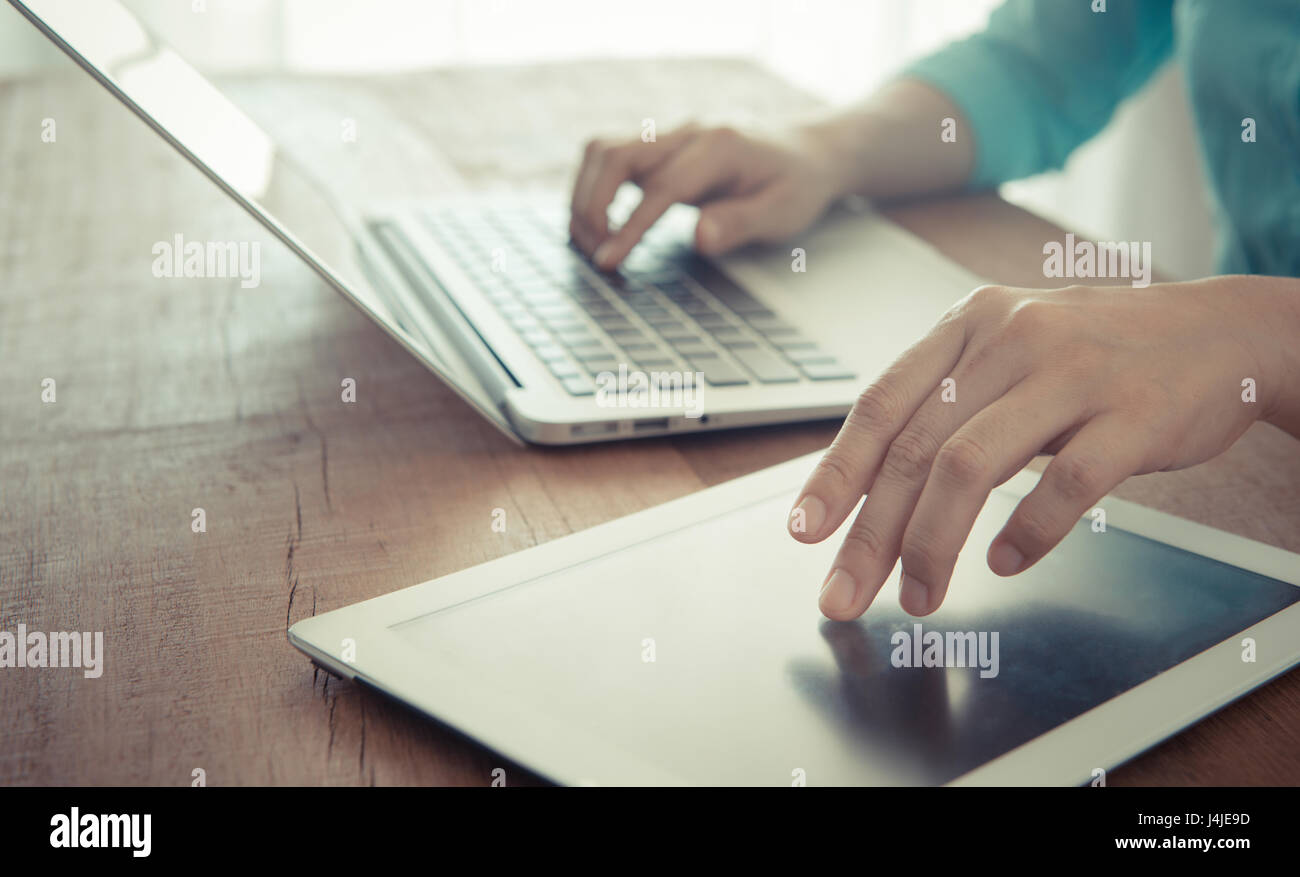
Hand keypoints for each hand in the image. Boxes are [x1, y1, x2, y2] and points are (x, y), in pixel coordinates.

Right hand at [569, 123, 844, 269]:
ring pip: (602, 150)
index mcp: (720, 146)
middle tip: (596, 256)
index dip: (629, 226)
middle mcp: (688, 131)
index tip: (607, 262)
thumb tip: (699, 238)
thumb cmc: (795, 186)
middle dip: (591, 206)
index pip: (661, 186)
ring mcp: (670, 133)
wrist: (805, 152)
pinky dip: (594, 190)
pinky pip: (610, 158)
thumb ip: (740, 224)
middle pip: (614, 153)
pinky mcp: (659, 146)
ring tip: (592, 244)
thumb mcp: (783, 213)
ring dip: (584, 196)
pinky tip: (600, 226)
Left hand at [788, 278, 1296, 619]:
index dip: (835, 473)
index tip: (804, 531)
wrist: (1222, 333)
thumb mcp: (1009, 351)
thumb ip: (946, 401)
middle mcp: (1011, 339)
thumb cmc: (1097, 354)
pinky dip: (1028, 532)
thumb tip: (868, 486)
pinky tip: (1006, 562)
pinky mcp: (1134, 415)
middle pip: (915, 449)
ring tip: (918, 597)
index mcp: (968, 325)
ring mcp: (1074, 374)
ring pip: (972, 467)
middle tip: (844, 594)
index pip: (880, 404)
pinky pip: (1065, 484)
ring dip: (932, 544)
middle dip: (869, 534)